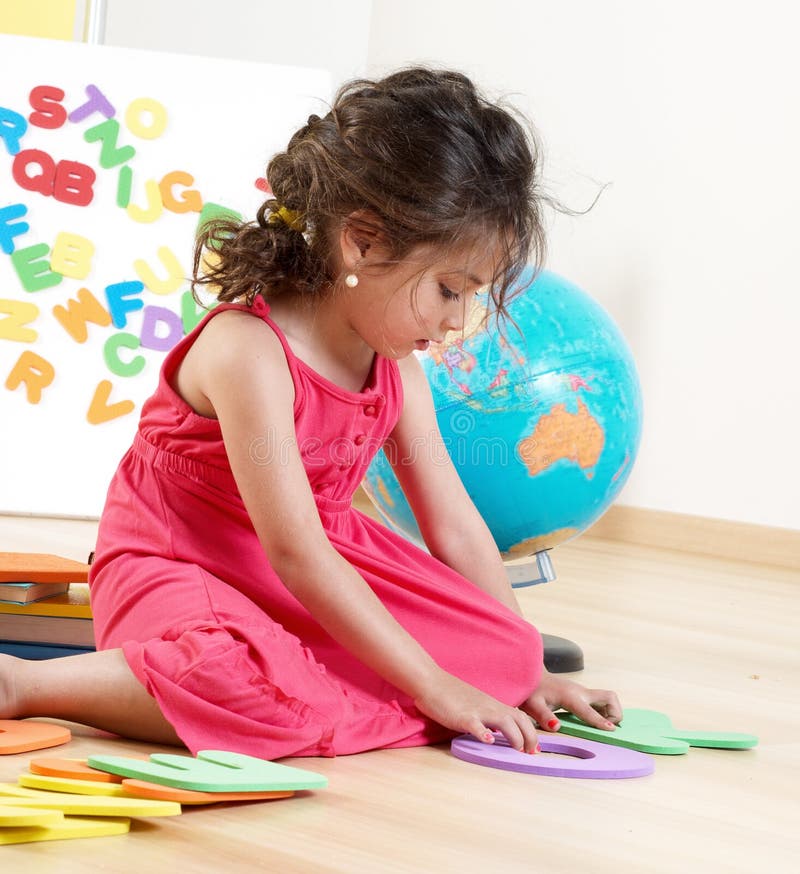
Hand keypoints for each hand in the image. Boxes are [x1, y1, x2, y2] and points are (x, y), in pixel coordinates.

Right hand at [414, 670, 538, 753]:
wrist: (431, 680)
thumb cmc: (450, 693)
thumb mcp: (474, 704)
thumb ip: (486, 717)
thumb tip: (495, 732)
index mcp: (492, 705)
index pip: (520, 717)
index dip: (531, 732)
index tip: (533, 748)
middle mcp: (489, 707)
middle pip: (519, 719)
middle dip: (530, 737)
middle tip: (531, 753)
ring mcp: (477, 711)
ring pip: (504, 721)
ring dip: (515, 737)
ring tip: (517, 750)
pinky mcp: (462, 716)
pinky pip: (476, 725)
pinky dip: (484, 734)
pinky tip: (488, 741)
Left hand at [521, 670, 622, 731]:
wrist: (531, 674)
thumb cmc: (531, 691)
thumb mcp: (532, 705)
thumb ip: (543, 716)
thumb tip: (556, 727)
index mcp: (570, 696)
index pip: (589, 710)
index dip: (601, 721)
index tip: (612, 731)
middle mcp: (581, 692)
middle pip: (610, 698)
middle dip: (616, 714)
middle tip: (608, 728)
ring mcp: (584, 692)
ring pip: (609, 699)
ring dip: (613, 712)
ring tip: (602, 726)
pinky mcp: (584, 694)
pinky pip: (603, 702)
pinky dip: (606, 711)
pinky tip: (597, 721)